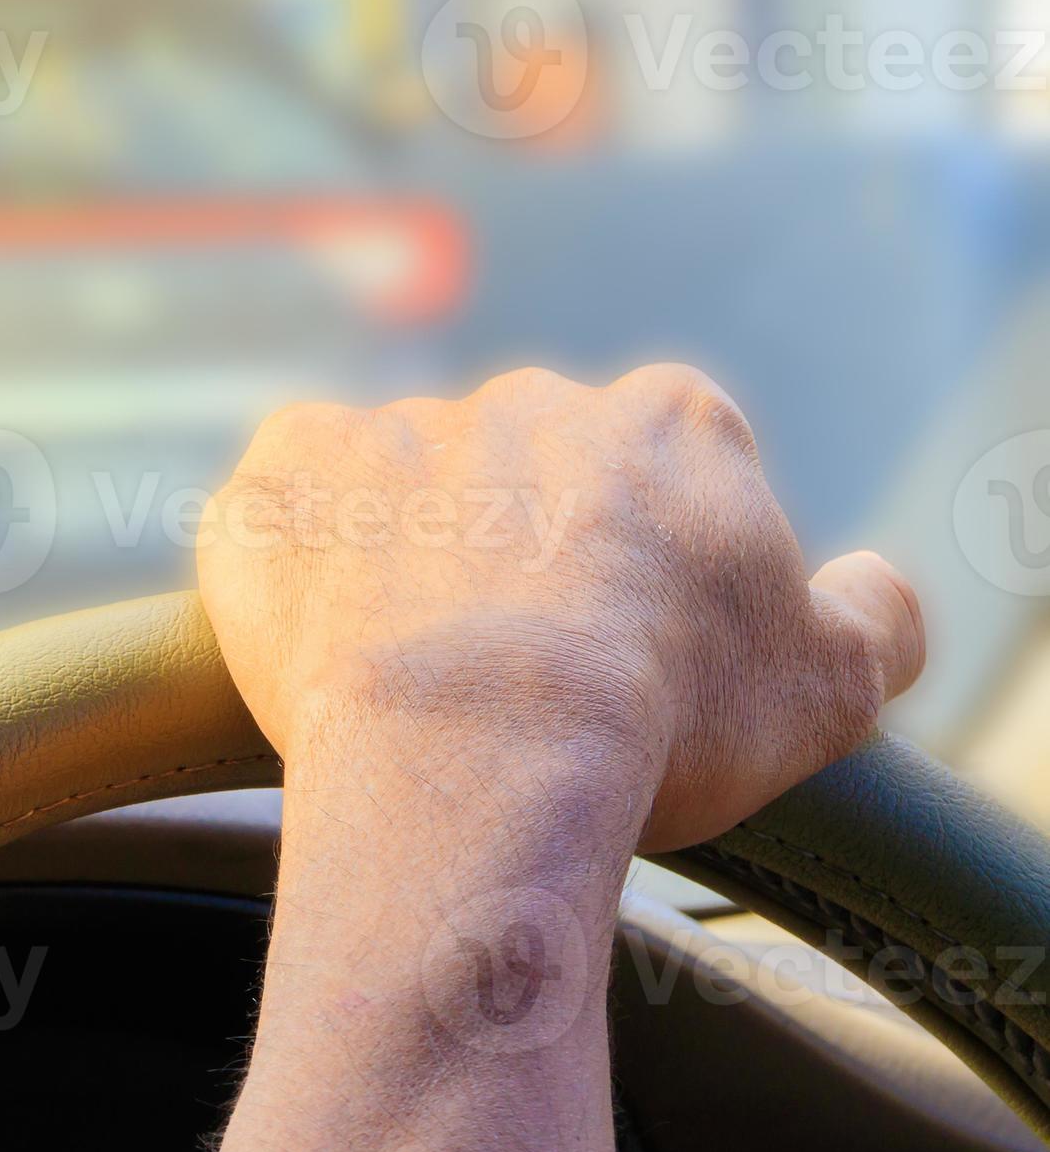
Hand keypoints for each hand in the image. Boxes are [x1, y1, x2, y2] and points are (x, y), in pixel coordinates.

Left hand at [197, 364, 924, 852]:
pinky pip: (278, 511)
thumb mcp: (832, 689)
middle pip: (524, 472)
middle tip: (509, 675)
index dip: (643, 564)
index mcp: (668, 423)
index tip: (624, 644)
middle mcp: (525, 399)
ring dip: (397, 563)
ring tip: (407, 679)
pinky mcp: (277, 481)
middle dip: (516, 557)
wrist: (475, 751)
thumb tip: (868, 587)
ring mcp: (391, 430)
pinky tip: (314, 645)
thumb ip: (873, 617)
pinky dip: (287, 566)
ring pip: (397, 493)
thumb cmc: (658, 722)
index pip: (669, 466)